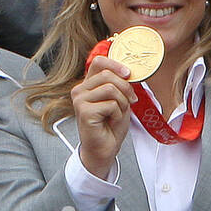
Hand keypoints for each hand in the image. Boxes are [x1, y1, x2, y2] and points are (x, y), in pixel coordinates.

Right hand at [71, 55, 134, 179]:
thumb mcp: (118, 98)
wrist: (105, 148)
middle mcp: (80, 90)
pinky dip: (118, 114)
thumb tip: (128, 70)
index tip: (128, 74)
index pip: (99, 61)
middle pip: (108, 75)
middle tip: (131, 100)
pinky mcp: (84, 111)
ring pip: (111, 88)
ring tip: (117, 113)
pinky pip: (111, 104)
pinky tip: (111, 121)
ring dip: (122, 102)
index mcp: (88, 84)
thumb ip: (119, 83)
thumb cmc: (111, 124)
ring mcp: (79, 100)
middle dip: (125, 88)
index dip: (116, 64)